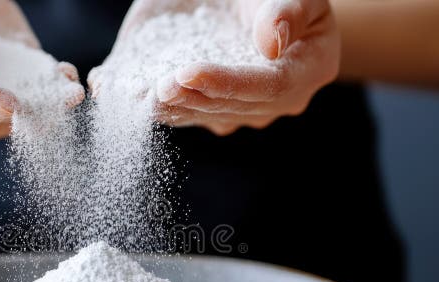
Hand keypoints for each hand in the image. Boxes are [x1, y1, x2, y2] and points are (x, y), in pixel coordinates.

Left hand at [90, 0, 339, 135]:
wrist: (270, 7)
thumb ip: (285, 13)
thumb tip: (271, 43)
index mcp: (306, 72)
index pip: (267, 86)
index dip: (227, 82)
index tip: (189, 73)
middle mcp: (277, 101)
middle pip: (232, 107)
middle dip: (192, 98)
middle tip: (159, 87)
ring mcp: (246, 110)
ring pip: (206, 115)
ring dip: (172, 108)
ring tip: (142, 99)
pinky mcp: (219, 108)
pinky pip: (189, 112)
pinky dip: (159, 107)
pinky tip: (132, 102)